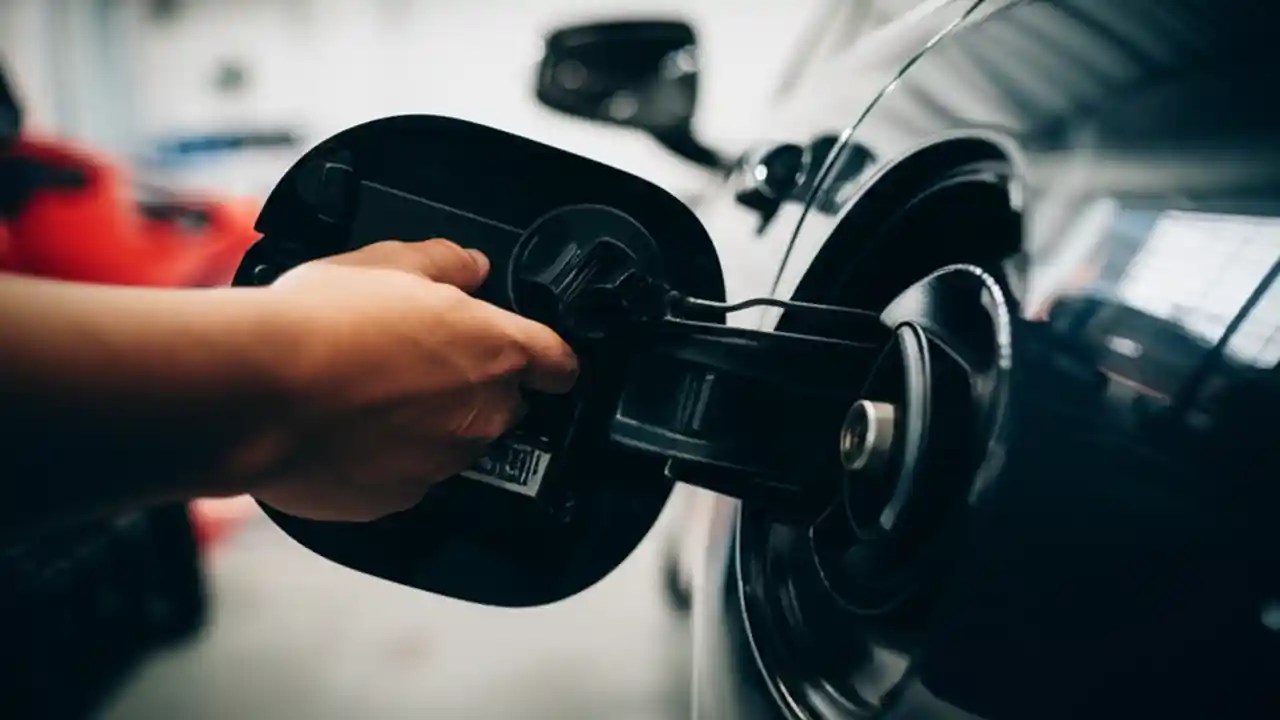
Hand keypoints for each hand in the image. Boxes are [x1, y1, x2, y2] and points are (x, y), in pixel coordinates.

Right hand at [241, 239, 576, 521]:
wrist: (255, 395)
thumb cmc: (319, 326)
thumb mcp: (386, 261)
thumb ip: (443, 262)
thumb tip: (468, 266)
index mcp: (492, 350)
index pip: (559, 362)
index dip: (553, 359)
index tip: (547, 361)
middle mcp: (479, 413)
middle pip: (503, 403)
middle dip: (474, 386)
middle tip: (419, 361)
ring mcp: (440, 463)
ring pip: (455, 441)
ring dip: (430, 422)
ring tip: (371, 393)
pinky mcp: (396, 499)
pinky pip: (408, 476)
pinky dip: (388, 458)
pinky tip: (349, 431)